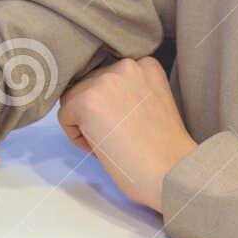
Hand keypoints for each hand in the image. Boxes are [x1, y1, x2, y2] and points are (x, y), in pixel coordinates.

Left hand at [57, 57, 195, 213]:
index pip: (107, 77)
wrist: (172, 173)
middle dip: (96, 112)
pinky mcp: (87, 100)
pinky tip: (104, 146)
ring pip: (73, 99)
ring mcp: (105, 80)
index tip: (128, 124)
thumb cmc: (164, 150)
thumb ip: (128, 90)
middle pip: (88, 85)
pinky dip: (77, 137)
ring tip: (114, 140)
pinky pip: (65, 116)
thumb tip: (98, 96)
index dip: (111, 105)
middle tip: (120, 136)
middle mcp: (126, 65)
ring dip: (86, 123)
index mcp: (145, 64)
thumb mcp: (152, 101)